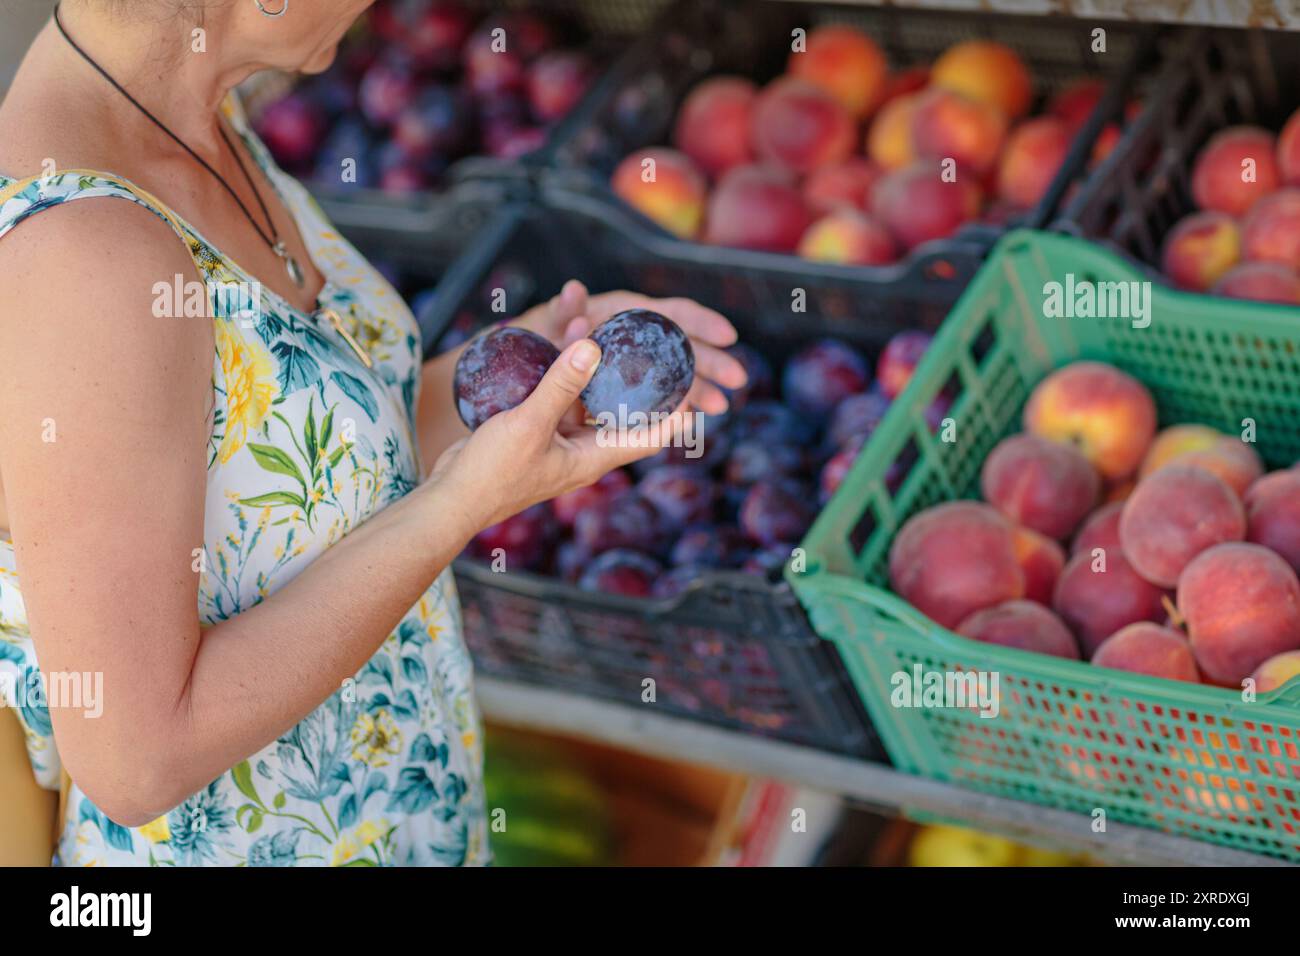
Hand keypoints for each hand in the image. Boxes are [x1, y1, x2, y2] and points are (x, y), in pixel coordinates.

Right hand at [429, 337, 683, 529]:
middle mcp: (583, 453)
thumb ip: (561, 385)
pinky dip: (566, 381)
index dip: (677, 414)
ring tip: (608, 342)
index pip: (651, 437)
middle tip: (656, 354)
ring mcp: (559, 445)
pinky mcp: (536, 436)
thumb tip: (594, 346)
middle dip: (640, 388)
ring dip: (598, 377)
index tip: (694, 384)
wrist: (450, 499)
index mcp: (593, 458)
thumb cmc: (493, 472)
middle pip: (625, 418)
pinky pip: (561, 405)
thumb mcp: (529, 423)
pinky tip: (564, 354)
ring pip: (590, 406)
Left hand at [514, 280, 747, 415]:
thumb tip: (576, 290)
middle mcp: (625, 338)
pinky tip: (689, 417)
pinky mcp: (614, 392)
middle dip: (709, 360)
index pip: (667, 311)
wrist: (506, 384)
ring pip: (667, 374)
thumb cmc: (525, 343)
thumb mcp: (543, 326)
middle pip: (675, 344)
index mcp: (616, 314)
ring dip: (696, 388)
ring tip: (718, 407)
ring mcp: (623, 365)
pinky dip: (670, 405)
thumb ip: (561, 314)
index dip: (699, 321)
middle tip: (738, 380)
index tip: (728, 335)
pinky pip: (649, 397)